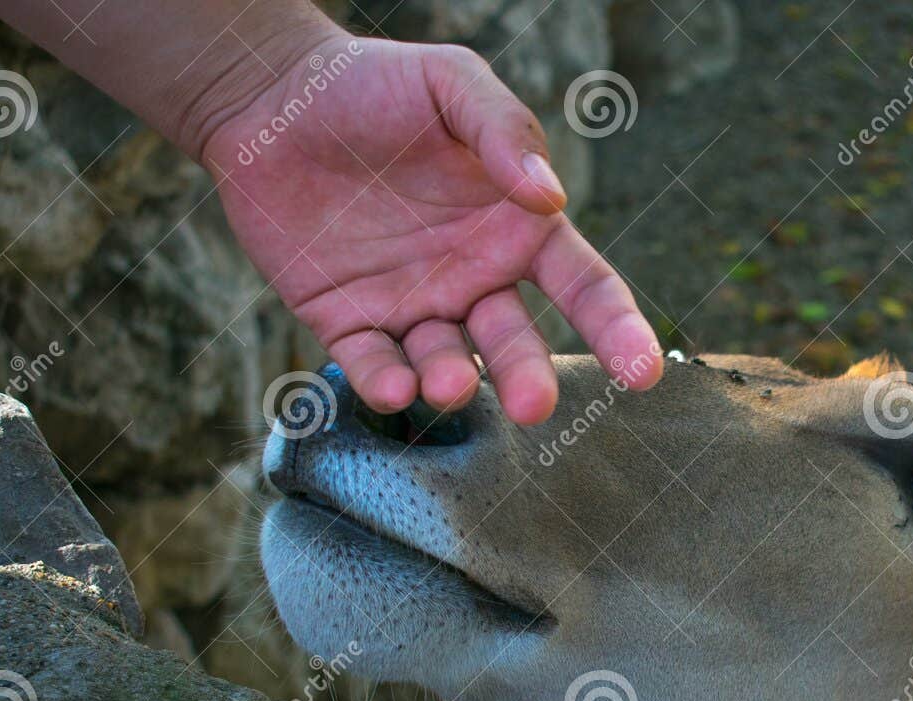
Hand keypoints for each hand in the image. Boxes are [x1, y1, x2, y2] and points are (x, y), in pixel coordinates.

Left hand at [198, 33, 661, 421]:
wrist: (270, 96)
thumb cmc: (375, 84)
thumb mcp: (451, 83)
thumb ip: (503, 131)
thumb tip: (549, 196)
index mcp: (517, 230)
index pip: (584, 289)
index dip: (618, 332)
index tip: (642, 373)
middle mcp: (474, 279)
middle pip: (516, 345)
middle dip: (528, 378)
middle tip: (533, 405)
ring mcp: (413, 306)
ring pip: (447, 363)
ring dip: (451, 380)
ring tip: (446, 382)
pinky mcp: (348, 322)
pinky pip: (373, 364)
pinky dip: (385, 385)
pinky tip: (394, 389)